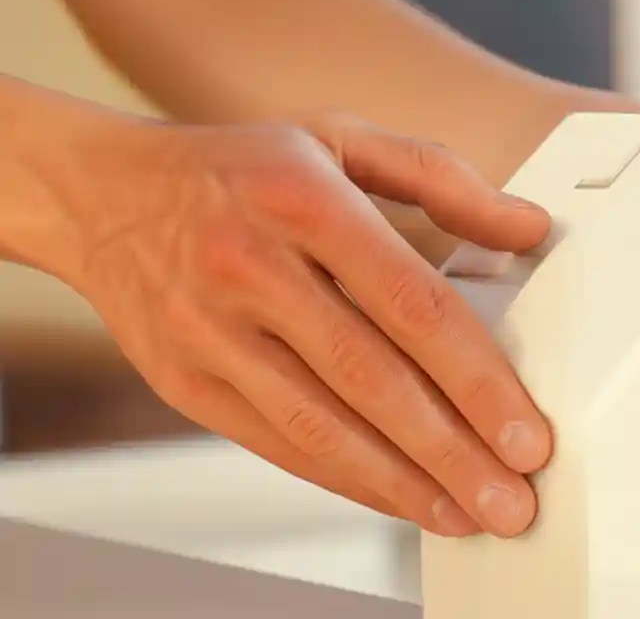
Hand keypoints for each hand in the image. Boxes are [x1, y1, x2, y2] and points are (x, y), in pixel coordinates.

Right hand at [50, 112, 552, 537]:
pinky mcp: (184, 383)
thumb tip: (526, 227)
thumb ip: (440, 179)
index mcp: (305, 200)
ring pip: (321, 426)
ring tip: (467, 513)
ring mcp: (210, 332)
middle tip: (513, 500)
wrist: (100, 194)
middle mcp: (251, 267)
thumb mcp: (340, 137)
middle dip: (453, 451)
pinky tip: (398, 497)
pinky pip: (278, 444)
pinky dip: (345, 479)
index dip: (478, 378)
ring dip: (403, 484)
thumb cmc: (238, 170)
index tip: (527, 431)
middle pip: (371, 378)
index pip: (412, 305)